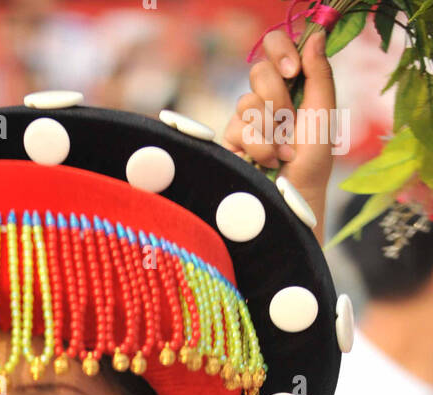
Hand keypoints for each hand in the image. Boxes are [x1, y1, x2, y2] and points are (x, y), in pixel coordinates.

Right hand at [222, 27, 336, 235]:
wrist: (295, 200)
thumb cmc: (313, 162)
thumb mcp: (323, 114)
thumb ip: (319, 75)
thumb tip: (316, 35)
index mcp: (290, 84)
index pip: (275, 46)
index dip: (281, 51)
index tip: (293, 72)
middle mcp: (266, 99)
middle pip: (259, 70)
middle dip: (278, 97)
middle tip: (290, 121)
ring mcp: (246, 121)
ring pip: (247, 102)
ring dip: (270, 130)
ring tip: (283, 152)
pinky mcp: (231, 142)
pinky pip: (238, 129)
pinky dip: (258, 147)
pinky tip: (268, 162)